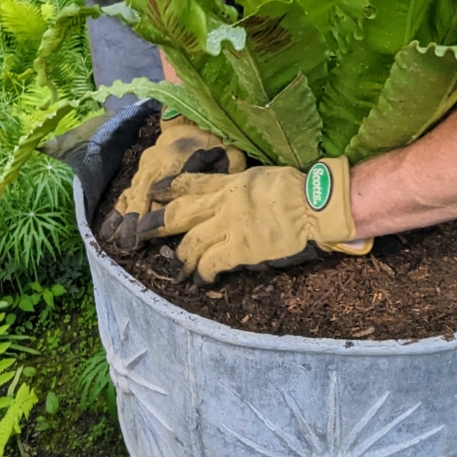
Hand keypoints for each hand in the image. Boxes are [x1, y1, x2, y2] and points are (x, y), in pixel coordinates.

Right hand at [100, 114, 245, 249]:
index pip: (164, 186)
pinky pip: (127, 193)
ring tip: (115, 241)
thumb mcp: (227, 155)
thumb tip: (217, 188)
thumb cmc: (217, 145)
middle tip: (130, 244)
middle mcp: (156, 162)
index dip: (154, 209)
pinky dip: (118, 212)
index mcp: (178, 158)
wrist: (194, 124)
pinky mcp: (140, 174)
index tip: (147, 230)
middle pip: (142, 192)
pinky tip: (108, 231)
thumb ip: (221, 171)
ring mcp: (145, 168)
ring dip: (123, 219)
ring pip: (132, 194)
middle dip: (134, 219)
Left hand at [136, 157, 371, 283]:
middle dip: (157, 224)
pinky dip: (202, 273)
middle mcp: (223, 203)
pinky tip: (200, 281)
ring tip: (177, 269)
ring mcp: (230, 226)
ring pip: (191, 243)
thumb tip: (236, 189)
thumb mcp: (262, 176)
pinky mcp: (240, 249)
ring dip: (181, 258)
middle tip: (141, 233)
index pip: (191, 184)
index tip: (154, 195)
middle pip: (180, 213)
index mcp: (230, 183)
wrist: (315, 204)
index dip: (169, 189)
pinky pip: (212, 263)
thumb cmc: (298, 188)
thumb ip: (244, 185)